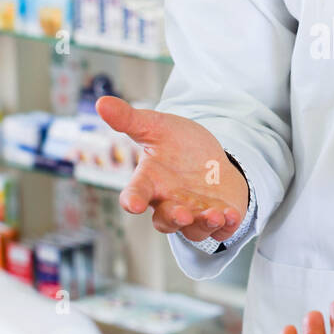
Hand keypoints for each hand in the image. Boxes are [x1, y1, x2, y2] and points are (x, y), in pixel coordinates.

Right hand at [95, 95, 249, 243]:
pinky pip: (220, 231)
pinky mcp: (217, 219)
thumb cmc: (177, 145)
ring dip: (203, 224)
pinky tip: (232, 215)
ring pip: (193, 230)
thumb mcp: (156, 127)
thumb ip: (130, 119)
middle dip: (174, 219)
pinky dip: (226, 227)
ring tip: (214, 214)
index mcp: (150, 183)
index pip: (135, 194)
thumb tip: (102, 102)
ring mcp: (194, 214)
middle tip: (183, 214)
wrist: (209, 156)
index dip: (132, 200)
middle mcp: (169, 203)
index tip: (132, 204)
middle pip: (165, 220)